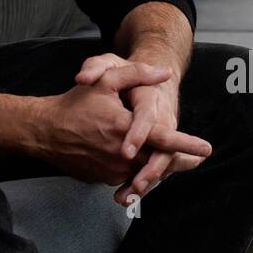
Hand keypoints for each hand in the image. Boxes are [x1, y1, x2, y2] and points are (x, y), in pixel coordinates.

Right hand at [35, 62, 208, 195]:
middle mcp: (121, 154)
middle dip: (180, 161)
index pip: (162, 139)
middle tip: (198, 158)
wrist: (46, 131)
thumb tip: (164, 73)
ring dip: (158, 167)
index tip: (206, 148)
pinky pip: (127, 175)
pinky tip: (139, 161)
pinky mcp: (104, 179)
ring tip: (175, 161)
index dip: (185, 144)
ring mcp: (112, 170)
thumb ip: (137, 74)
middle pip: (158, 162)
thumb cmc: (76, 104)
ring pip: (143, 171)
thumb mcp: (106, 80)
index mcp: (124, 128)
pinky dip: (136, 170)